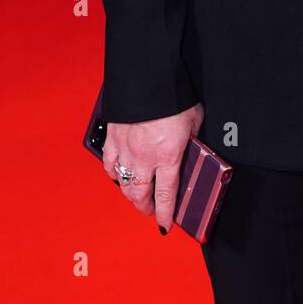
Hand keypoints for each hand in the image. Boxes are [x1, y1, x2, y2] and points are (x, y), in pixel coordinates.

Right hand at [103, 102, 203, 232]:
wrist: (147, 78)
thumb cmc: (173, 97)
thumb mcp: (194, 120)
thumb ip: (192, 139)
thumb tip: (192, 149)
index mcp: (168, 156)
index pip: (166, 196)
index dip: (164, 215)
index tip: (163, 225)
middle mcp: (145, 158)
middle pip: (140, 195)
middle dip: (145, 207)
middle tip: (149, 210)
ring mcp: (126, 150)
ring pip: (123, 184)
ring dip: (129, 194)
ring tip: (136, 196)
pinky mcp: (113, 139)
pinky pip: (108, 164)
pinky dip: (113, 173)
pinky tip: (117, 175)